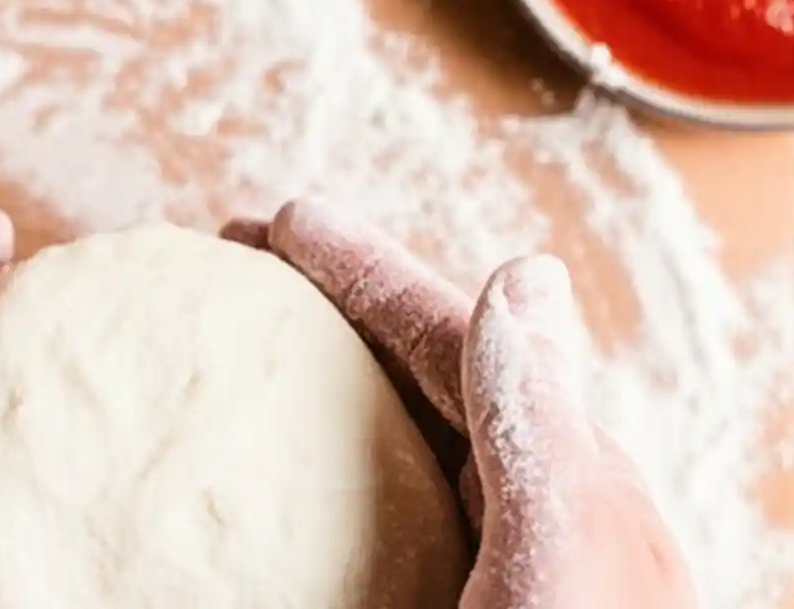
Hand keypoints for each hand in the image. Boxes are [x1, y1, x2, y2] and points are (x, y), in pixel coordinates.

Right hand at [223, 200, 697, 607]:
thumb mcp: (560, 566)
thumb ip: (537, 434)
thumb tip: (520, 274)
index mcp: (556, 472)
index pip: (447, 334)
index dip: (363, 269)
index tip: (278, 222)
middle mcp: (514, 500)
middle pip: (409, 367)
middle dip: (324, 303)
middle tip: (236, 262)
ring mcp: (468, 554)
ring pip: (380, 435)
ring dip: (309, 377)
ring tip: (232, 345)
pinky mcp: (424, 594)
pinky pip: (352, 515)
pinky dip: (296, 476)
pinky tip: (249, 484)